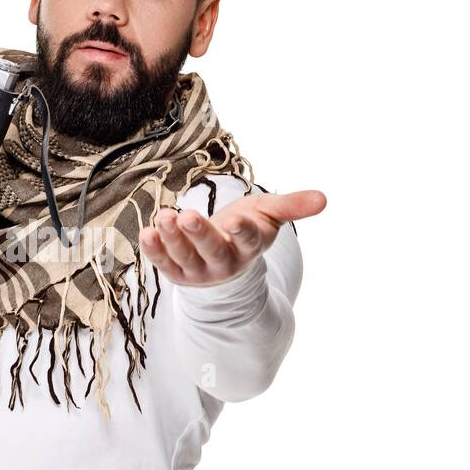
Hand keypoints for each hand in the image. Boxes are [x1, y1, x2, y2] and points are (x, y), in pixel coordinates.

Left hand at [140, 188, 326, 287]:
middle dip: (199, 234)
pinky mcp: (176, 271)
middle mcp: (224, 262)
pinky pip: (163, 262)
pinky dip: (153, 250)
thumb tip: (324, 198)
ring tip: (163, 216)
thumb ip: (293, 206)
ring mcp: (198, 270)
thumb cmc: (247, 228)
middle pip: (211, 250)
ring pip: (184, 257)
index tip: (234, 221)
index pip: (248, 241)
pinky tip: (145, 232)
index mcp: (249, 247)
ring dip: (172, 238)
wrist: (225, 256)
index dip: (242, 232)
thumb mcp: (269, 215)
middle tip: (186, 216)